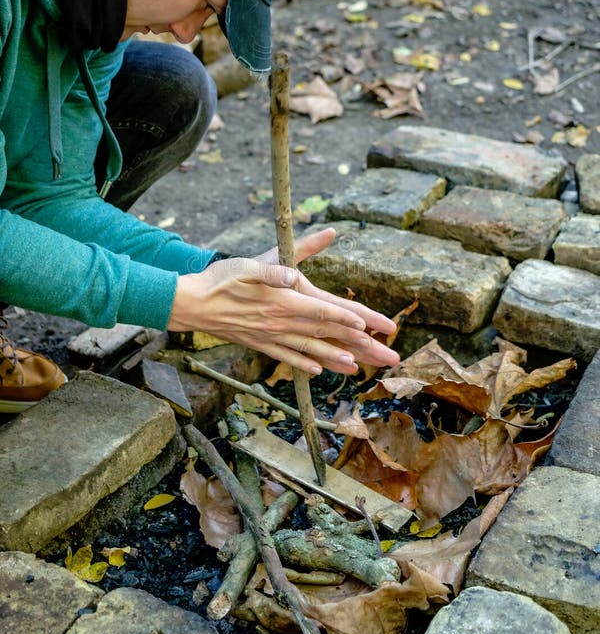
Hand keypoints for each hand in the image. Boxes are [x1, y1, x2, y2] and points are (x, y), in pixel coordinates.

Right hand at [168, 227, 399, 375]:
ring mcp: (271, 337)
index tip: (368, 327)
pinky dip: (305, 364)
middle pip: (325, 334)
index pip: (322, 311)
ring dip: (338, 359)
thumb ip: (273, 268)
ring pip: (311, 350)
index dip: (346, 318)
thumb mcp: (247, 263)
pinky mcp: (260, 343)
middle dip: (359, 345)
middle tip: (385, 356)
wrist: (191, 304)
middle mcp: (280, 323)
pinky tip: (319, 370)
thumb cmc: (220, 279)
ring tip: (359, 368)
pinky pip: (288, 357)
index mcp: (282, 302)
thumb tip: (293, 273)